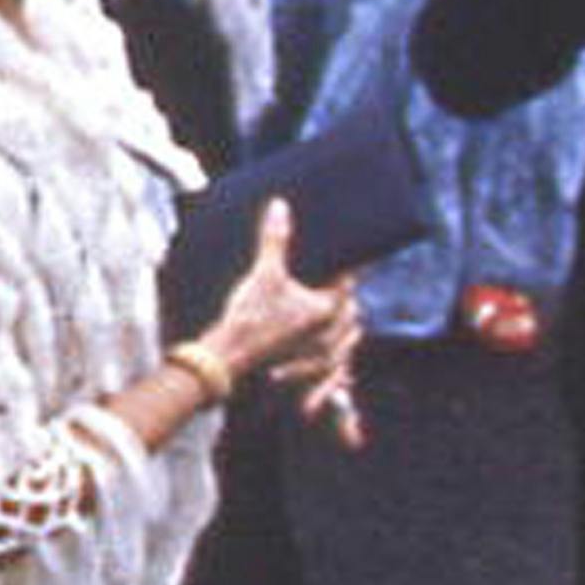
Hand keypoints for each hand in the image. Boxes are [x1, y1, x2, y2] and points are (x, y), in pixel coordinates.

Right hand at [206, 199, 364, 439]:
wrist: (227, 356)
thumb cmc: (248, 317)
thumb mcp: (264, 273)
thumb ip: (275, 239)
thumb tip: (280, 207)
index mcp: (326, 310)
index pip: (347, 284)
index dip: (351, 269)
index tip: (357, 258)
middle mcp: (328, 334)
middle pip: (351, 314)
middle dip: (349, 299)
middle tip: (347, 284)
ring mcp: (317, 355)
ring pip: (346, 345)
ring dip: (348, 334)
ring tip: (349, 323)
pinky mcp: (303, 370)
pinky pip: (331, 376)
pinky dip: (338, 375)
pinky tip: (343, 377)